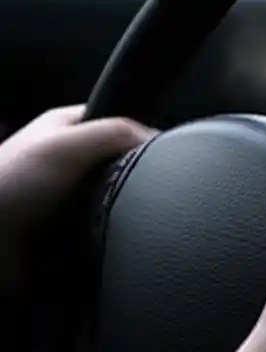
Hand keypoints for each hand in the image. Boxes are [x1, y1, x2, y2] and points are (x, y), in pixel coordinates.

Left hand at [0, 105, 154, 290]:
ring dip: (125, 204)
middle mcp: (69, 158)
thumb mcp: (66, 144)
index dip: (143, 133)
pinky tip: (117, 229)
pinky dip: (114, 227)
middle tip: (152, 183)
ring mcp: (70, 193)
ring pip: (118, 193)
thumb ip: (115, 133)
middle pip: (122, 160)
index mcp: (67, 127)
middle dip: (137, 172)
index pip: (120, 122)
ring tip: (133, 209)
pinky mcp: (71, 224)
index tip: (165, 152)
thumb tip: (158, 138)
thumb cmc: (8, 184)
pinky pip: (107, 222)